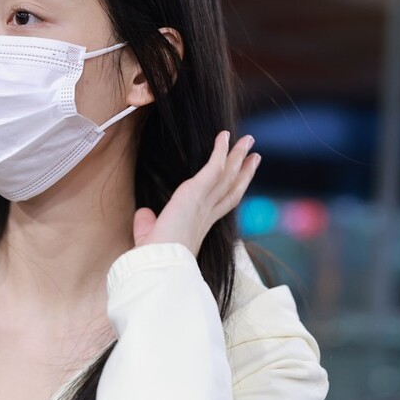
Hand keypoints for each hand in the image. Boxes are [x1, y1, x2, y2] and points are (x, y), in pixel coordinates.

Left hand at [132, 131, 260, 257]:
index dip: (234, 189)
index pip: (222, 203)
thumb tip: (145, 214)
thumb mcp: (150, 237)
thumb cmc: (155, 257)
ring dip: (238, 155)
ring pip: (228, 174)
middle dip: (244, 170)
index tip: (241, 177)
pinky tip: (224, 136)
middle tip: (254, 155)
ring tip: (248, 140)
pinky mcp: (196, 192)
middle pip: (232, 187)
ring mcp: (204, 202)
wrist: (160, 263)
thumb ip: (148, 224)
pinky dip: (220, 150)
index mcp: (200, 225)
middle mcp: (207, 213)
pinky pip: (213, 166)